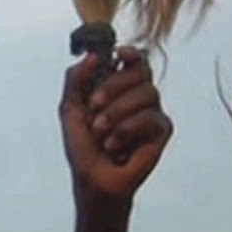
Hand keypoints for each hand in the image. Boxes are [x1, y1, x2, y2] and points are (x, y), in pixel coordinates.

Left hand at [60, 48, 172, 208]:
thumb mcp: (70, 108)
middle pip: (141, 71)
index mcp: (118, 87)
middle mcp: (138, 96)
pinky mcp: (162, 131)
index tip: (117, 53)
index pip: (134, 60)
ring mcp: (152, 112)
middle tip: (94, 106)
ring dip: (116, 112)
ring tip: (100, 132)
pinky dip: (127, 130)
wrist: (93, 178)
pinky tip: (115, 146)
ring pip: (148, 92)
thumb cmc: (84, 146)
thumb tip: (92, 55)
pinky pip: (151, 117)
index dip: (129, 53)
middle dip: (114, 86)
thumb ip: (76, 79)